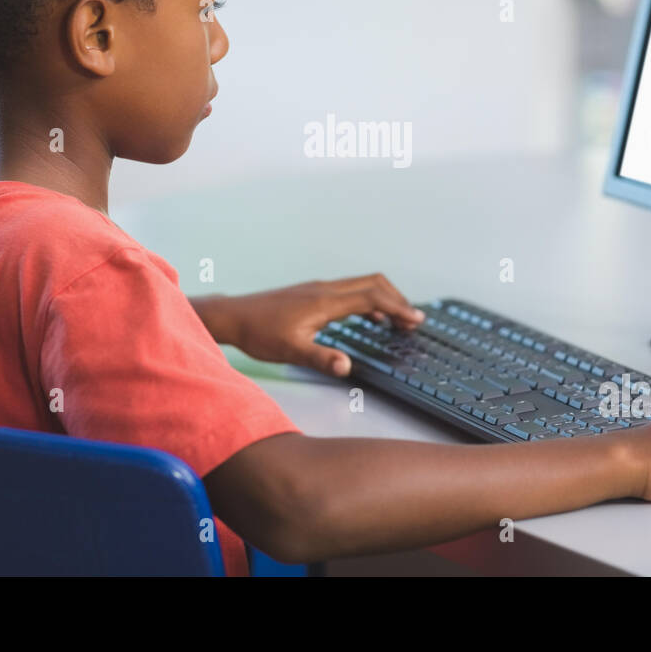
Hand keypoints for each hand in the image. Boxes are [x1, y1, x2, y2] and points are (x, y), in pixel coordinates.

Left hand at [194, 274, 423, 376]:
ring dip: (384, 298)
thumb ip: (321, 359)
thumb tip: (346, 367)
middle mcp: (325, 289)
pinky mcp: (313, 293)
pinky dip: (368, 300)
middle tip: (413, 320)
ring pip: (362, 285)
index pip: (371, 298)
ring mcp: (319, 289)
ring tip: (398, 320)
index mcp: (324, 302)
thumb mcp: (290, 351)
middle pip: (373, 284)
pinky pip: (350, 290)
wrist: (235, 316)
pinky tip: (370, 317)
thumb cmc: (259, 333)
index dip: (397, 307)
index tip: (416, 319)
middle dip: (397, 299)